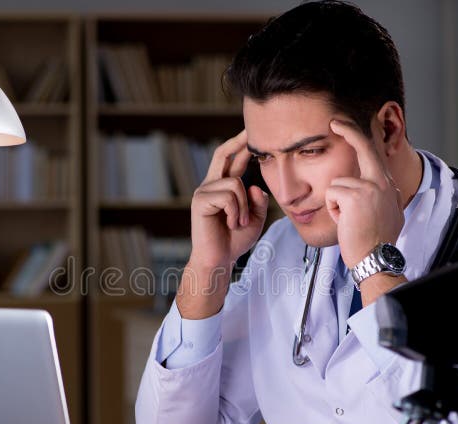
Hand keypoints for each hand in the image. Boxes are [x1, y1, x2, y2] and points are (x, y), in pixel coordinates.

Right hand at [188, 130, 269, 272]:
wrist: (219, 259)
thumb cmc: (235, 239)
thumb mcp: (254, 217)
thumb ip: (258, 200)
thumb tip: (253, 185)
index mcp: (222, 186)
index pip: (231, 158)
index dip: (241, 144)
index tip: (251, 130)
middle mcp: (211, 184)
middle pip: (223, 153)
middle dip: (238, 141)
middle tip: (251, 130)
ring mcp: (203, 191)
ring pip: (235, 184)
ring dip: (244, 207)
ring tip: (239, 222)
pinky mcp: (200, 200)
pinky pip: (228, 197)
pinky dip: (236, 212)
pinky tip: (231, 224)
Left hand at [326, 120, 403, 267]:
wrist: (376, 259)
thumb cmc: (376, 243)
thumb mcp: (387, 215)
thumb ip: (381, 197)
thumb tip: (379, 191)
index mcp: (388, 187)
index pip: (374, 155)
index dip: (360, 138)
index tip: (346, 127)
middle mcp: (382, 182)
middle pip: (364, 147)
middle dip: (349, 129)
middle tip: (335, 121)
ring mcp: (370, 186)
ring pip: (337, 183)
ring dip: (335, 204)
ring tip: (348, 221)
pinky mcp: (355, 195)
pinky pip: (331, 194)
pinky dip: (333, 210)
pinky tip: (345, 222)